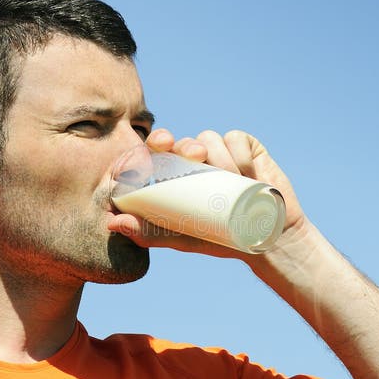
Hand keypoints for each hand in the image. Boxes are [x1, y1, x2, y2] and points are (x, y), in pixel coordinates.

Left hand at [110, 127, 305, 259]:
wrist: (266, 239)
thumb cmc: (219, 238)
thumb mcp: (180, 238)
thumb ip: (147, 233)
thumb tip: (112, 222)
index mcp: (176, 175)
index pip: (160, 152)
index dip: (157, 141)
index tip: (160, 143)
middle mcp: (196, 160)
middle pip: (184, 142)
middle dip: (186, 145)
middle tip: (196, 156)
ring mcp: (222, 152)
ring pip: (211, 138)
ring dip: (220, 157)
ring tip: (232, 182)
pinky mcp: (247, 148)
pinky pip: (237, 139)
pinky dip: (240, 153)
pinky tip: (248, 173)